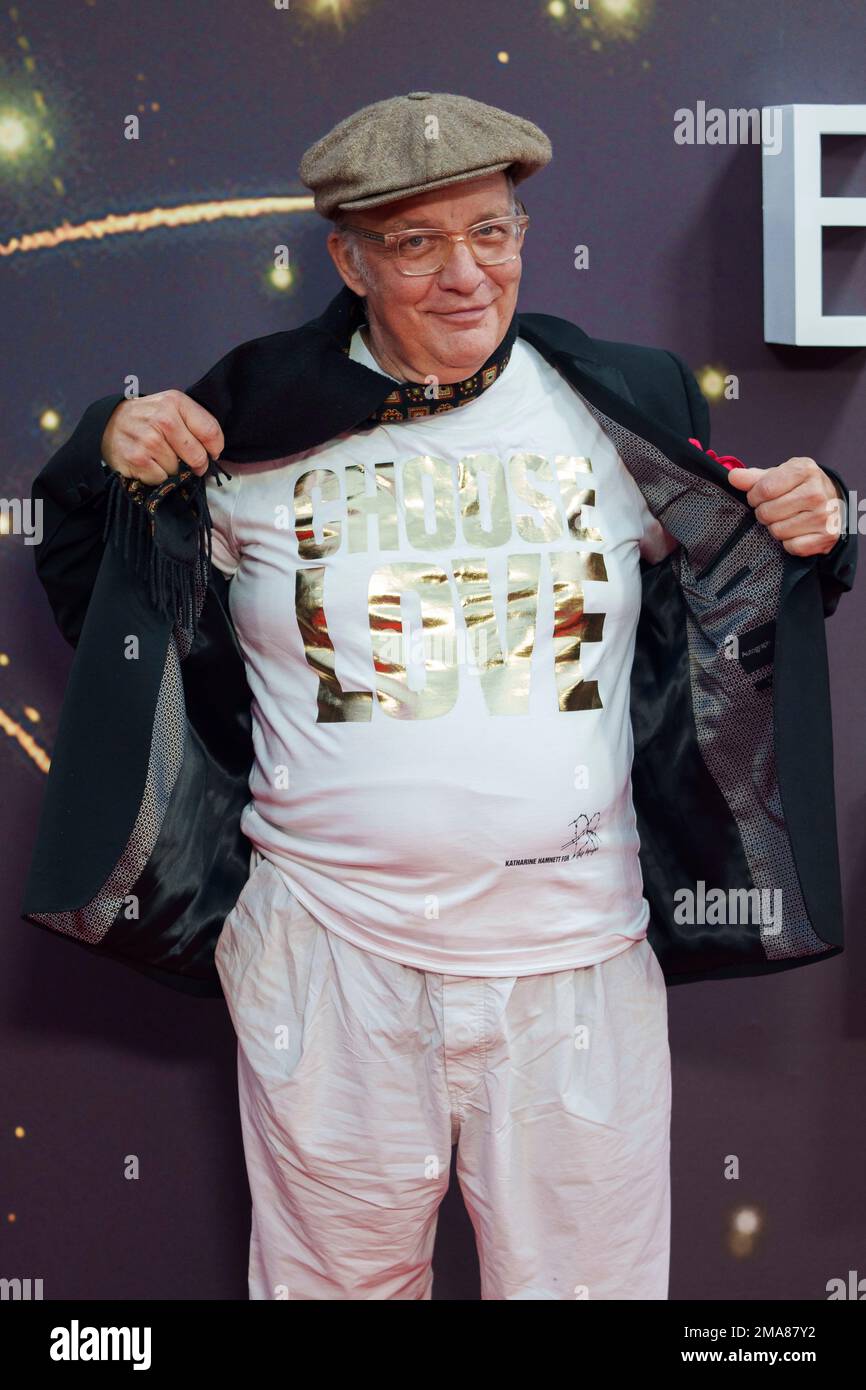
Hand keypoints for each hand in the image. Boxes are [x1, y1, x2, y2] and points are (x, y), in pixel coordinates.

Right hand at [101, 390, 224, 485]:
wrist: (109, 423)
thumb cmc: (147, 417)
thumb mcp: (172, 407)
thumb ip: (196, 423)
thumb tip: (214, 451)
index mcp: (176, 402)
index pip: (211, 432)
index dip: (214, 449)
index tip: (210, 453)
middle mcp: (163, 419)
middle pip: (198, 456)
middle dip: (196, 464)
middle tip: (185, 460)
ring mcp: (149, 440)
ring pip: (179, 470)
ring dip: (173, 469)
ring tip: (159, 456)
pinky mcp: (137, 459)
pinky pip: (162, 479)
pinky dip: (157, 476)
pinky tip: (148, 463)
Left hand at [726, 456, 843, 556]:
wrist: (832, 503)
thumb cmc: (800, 487)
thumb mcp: (779, 475)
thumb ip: (754, 478)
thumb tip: (733, 477)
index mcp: (805, 470)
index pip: (764, 489)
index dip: (754, 496)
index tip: (758, 497)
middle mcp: (817, 492)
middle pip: (768, 512)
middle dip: (765, 513)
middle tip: (775, 509)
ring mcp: (824, 516)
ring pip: (777, 531)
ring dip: (776, 528)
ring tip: (787, 519)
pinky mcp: (826, 537)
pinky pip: (792, 546)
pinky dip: (790, 543)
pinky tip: (798, 531)